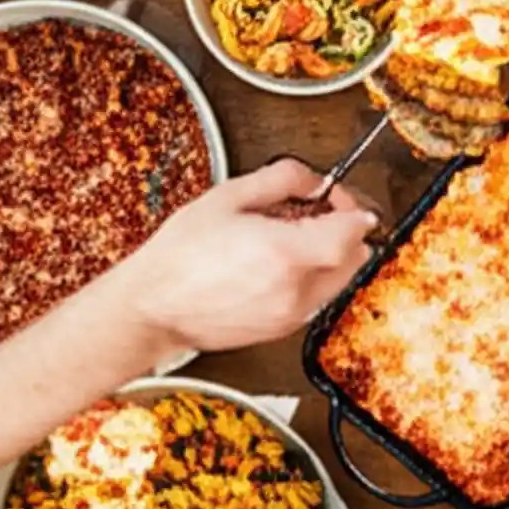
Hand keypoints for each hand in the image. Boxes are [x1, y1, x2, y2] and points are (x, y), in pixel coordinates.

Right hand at [125, 159, 376, 351]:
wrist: (153, 309)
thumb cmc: (178, 258)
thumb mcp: (227, 197)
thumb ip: (281, 179)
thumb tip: (313, 178)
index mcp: (285, 253)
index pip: (352, 232)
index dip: (353, 209)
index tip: (339, 197)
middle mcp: (296, 289)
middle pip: (356, 259)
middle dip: (346, 232)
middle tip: (319, 213)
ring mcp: (292, 314)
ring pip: (340, 280)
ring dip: (330, 256)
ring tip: (291, 238)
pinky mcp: (283, 330)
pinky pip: (316, 298)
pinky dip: (312, 278)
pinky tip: (277, 264)